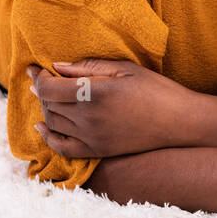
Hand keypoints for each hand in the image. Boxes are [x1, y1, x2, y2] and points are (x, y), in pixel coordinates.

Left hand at [27, 59, 195, 158]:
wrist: (180, 122)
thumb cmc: (156, 90)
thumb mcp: (125, 69)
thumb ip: (89, 66)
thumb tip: (57, 66)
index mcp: (94, 93)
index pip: (49, 87)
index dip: (38, 77)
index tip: (36, 69)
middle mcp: (88, 118)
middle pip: (48, 104)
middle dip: (42, 90)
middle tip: (44, 79)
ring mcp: (92, 137)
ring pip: (53, 123)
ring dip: (46, 109)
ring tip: (51, 97)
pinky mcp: (98, 151)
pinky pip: (63, 147)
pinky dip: (48, 137)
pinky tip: (43, 127)